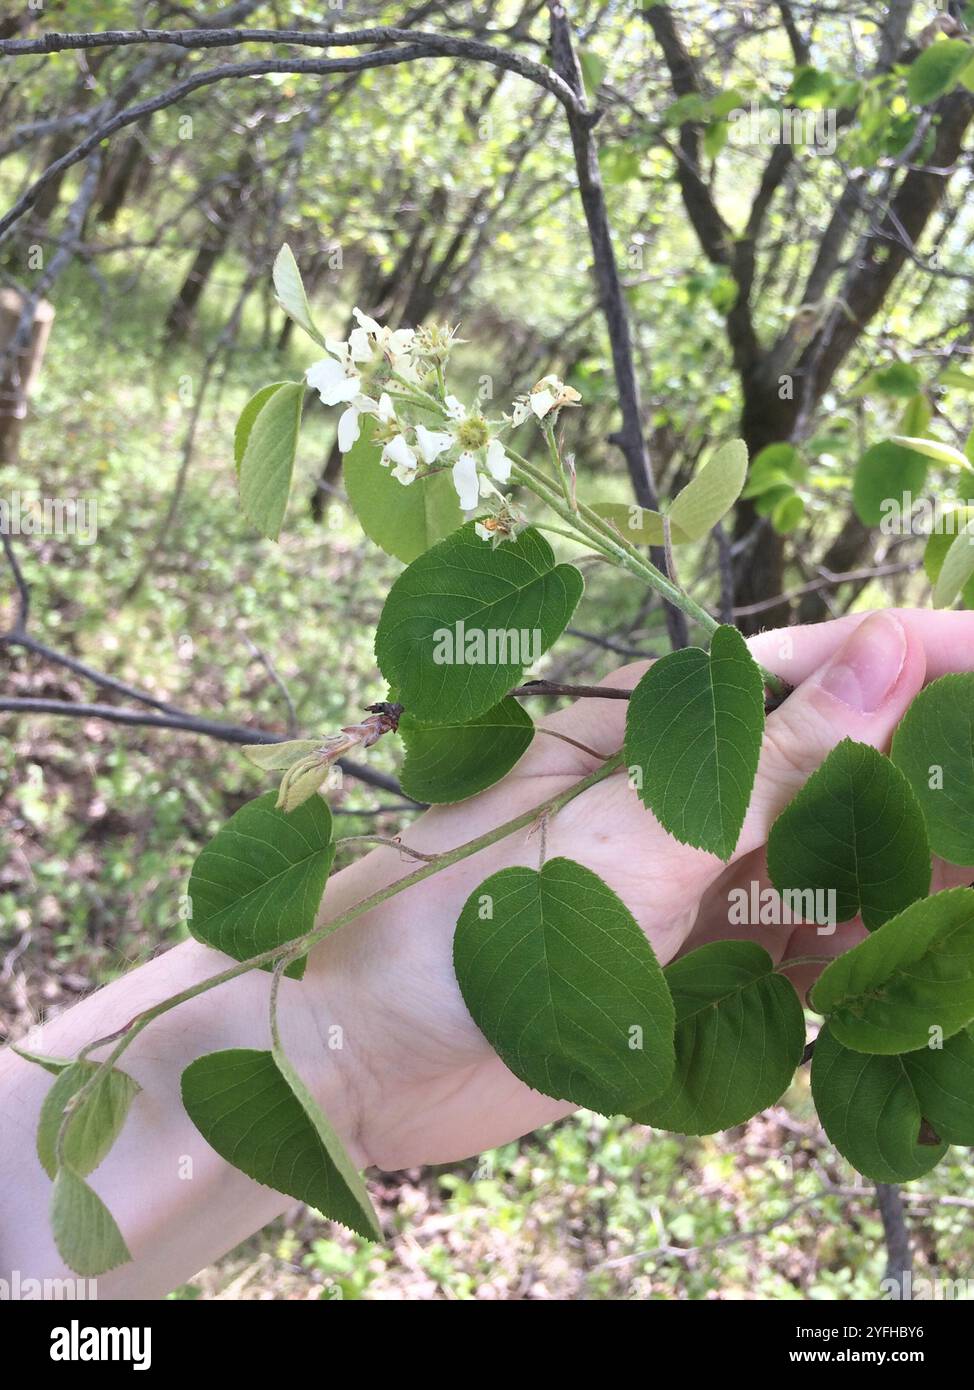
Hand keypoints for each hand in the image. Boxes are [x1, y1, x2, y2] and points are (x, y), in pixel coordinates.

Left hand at [303, 609, 973, 1170]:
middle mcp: (679, 803)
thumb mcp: (634, 834)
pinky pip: (790, 958)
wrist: (362, 1050)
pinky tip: (898, 969)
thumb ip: (771, 761)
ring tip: (962, 901)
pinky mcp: (677, 975)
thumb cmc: (467, 915)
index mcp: (654, 736)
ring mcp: (682, 889)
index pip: (809, 676)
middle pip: (833, 775)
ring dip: (897, 879)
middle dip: (921, 783)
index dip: (912, 663)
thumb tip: (887, 650)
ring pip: (823, 869)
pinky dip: (849, 963)